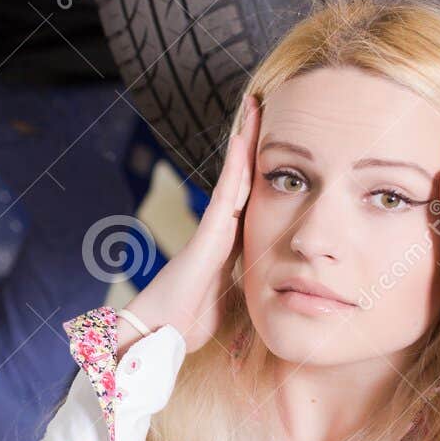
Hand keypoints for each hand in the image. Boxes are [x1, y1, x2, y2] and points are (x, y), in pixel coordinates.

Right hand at [120, 93, 259, 352]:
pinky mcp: (209, 232)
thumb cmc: (190, 322)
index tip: (280, 144)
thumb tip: (277, 287)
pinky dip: (237, 163)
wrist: (159, 332)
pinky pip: (228, 190)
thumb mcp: (233, 300)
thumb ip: (248, 284)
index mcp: (232, 244)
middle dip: (254, 144)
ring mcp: (214, 228)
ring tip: (256, 108)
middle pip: (245, 178)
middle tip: (265, 108)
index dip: (266, 170)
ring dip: (246, 142)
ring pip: (236, 176)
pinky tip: (245, 137)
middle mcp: (222, 229)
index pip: (253, 198)